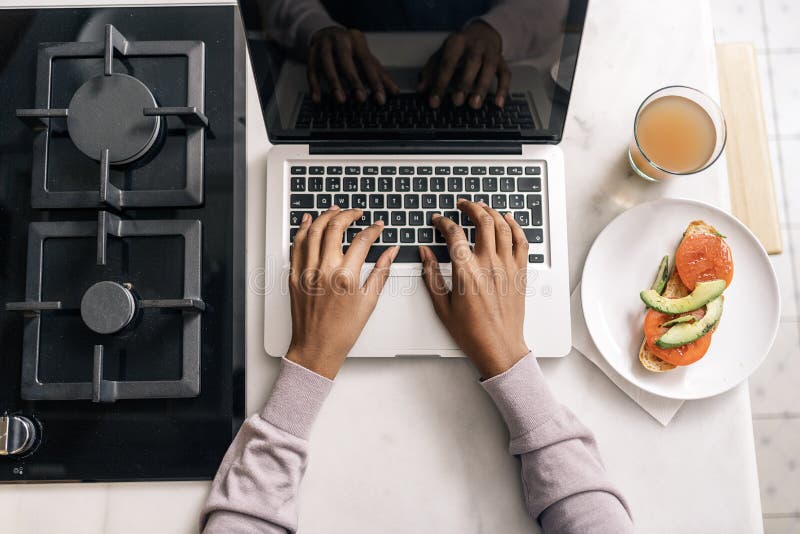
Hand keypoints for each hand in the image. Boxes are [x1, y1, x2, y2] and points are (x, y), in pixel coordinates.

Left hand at [287, 206, 398, 378]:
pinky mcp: (294, 276)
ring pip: (313, 231)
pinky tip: (309, 221)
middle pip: (335, 228)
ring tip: (335, 210)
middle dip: (348, 214)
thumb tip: (391, 251)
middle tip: (357, 212)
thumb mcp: (369, 301)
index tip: (377, 226)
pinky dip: (302, 230)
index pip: (362, 240)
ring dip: (325, 216)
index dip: (372, 229)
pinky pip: (296, 246)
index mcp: (345, 277)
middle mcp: (324, 270)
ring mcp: (306, 272)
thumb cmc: (342, 330)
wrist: (316, 347)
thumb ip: (381, 272)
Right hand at [307, 27, 399, 103]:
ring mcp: (323, 44)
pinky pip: (311, 70)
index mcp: (357, 39)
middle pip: (346, 60)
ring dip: (334, 83)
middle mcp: (339, 38)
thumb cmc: (350, 50)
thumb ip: (379, 75)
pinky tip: (317, 99)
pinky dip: (314, 85)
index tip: (380, 99)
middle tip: (361, 99)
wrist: (326, 32)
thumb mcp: (365, 59)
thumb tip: (395, 92)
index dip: (375, 81)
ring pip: (327, 64)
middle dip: (354, 81)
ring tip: (341, 100)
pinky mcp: (310, 52)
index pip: (367, 62)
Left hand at [417, 21, 510, 109]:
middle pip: (472, 62)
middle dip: (464, 83)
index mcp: (457, 42)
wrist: (484, 32)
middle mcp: (475, 45)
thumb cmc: (459, 48)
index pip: (448, 63)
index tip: (434, 102)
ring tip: (474, 105)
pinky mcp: (502, 61)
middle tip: (456, 102)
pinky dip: (503, 90)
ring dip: (482, 88)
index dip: (440, 83)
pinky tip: (498, 104)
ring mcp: (490, 53)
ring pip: (489, 69)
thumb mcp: (442, 54)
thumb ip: (430, 72)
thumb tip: (421, 89)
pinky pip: (505, 75)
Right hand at [420, 200, 529, 377]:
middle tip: (462, 205)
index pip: (454, 234)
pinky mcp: (520, 272)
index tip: (438, 220)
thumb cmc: (472, 332)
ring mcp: (508, 266)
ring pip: (502, 226)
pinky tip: (508, 219)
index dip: (443, 222)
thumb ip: (431, 275)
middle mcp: (489, 265)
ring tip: (482, 207)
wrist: (500, 347)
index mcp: (467, 272)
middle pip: (482, 221)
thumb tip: (425, 253)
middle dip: (470, 207)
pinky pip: (521, 241)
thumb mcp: (442, 306)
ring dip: (491, 211)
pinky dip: (515, 226)